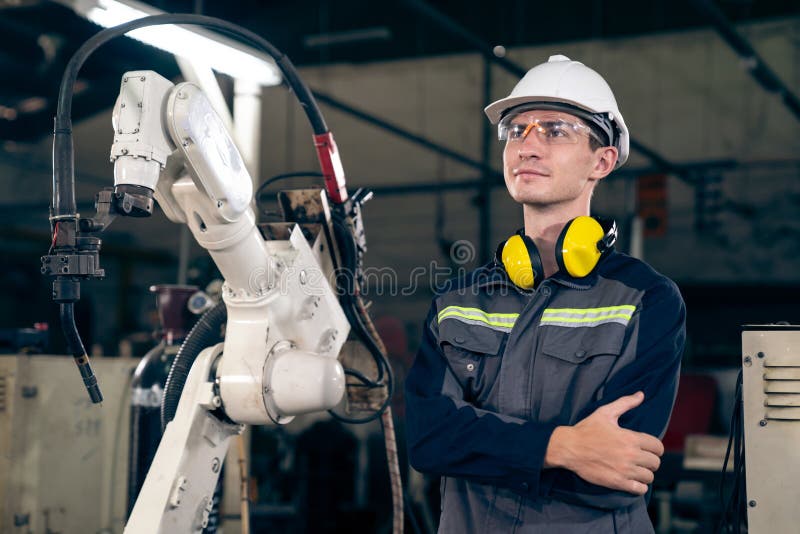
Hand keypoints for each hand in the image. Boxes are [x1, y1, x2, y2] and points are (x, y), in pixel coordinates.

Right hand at [544, 391, 663, 494]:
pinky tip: (633, 481)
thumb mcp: (605, 412)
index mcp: (630, 438)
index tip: (647, 448)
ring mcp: (624, 470)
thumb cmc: (586, 429)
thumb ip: (625, 403)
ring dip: (644, 473)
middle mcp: (631, 454)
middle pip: (655, 463)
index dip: (655, 448)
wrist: (568, 448)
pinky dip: (639, 486)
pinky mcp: (617, 482)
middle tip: (641, 459)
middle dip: (650, 461)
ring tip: (636, 470)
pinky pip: (639, 489)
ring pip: (649, 477)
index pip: (658, 447)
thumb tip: (641, 395)